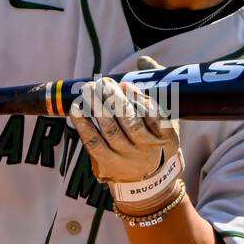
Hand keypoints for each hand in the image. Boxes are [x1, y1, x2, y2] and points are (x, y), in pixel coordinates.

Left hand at [68, 56, 180, 187]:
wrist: (148, 182)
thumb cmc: (155, 140)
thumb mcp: (166, 119)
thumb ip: (155, 88)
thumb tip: (142, 60)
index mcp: (166, 137)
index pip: (154, 116)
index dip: (139, 100)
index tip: (126, 85)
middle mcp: (148, 150)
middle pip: (130, 122)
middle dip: (113, 98)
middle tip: (102, 81)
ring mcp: (127, 159)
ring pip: (110, 130)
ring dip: (97, 106)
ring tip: (88, 88)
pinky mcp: (107, 165)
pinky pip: (93, 142)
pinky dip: (83, 124)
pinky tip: (76, 107)